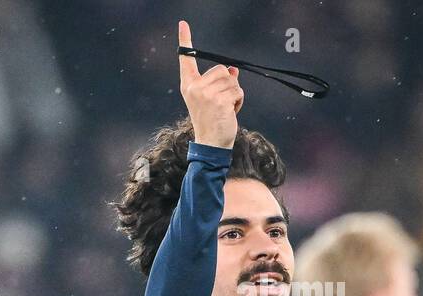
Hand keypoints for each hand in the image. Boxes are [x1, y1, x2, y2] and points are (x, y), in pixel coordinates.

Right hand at [178, 21, 242, 149]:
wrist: (211, 144)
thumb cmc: (212, 122)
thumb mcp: (212, 100)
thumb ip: (220, 83)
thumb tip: (233, 70)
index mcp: (189, 87)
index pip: (186, 61)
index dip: (185, 41)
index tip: (183, 24)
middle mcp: (194, 88)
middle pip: (220, 69)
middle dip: (227, 84)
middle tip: (221, 103)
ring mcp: (206, 94)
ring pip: (232, 80)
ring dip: (235, 94)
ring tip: (226, 109)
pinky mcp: (219, 100)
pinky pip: (238, 90)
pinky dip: (239, 101)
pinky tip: (230, 112)